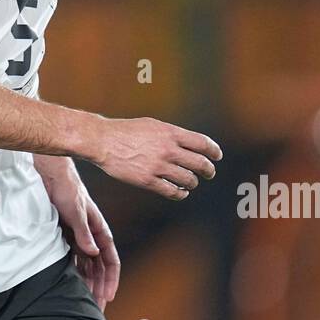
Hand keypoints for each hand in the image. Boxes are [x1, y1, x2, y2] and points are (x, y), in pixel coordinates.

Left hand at [38, 160, 118, 311]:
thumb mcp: (75, 211)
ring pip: (87, 265)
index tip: (109, 295)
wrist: (50, 174)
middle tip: (97, 307)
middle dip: (100, 287)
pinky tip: (70, 283)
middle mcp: (91, 235)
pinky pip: (73, 258)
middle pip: (99, 266)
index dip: (111, 278)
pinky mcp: (66, 235)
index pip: (111, 259)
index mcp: (99, 229)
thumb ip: (84, 232)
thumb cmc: (66, 187)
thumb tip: (93, 252)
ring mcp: (79, 236)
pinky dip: (74, 271)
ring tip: (85, 300)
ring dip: (87, 282)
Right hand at [87, 116, 220, 200]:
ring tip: (190, 183)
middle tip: (209, 173)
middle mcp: (167, 149)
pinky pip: (172, 191)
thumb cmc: (127, 131)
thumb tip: (189, 144)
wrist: (103, 141)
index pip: (203, 143)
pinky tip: (180, 192)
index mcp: (170, 133)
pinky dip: (180, 194)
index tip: (216, 156)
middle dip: (208, 170)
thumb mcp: (153, 125)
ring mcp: (158, 166)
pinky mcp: (147, 181)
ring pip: (188, 180)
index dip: (214, 151)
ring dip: (193, 183)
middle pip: (200, 163)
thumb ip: (171, 135)